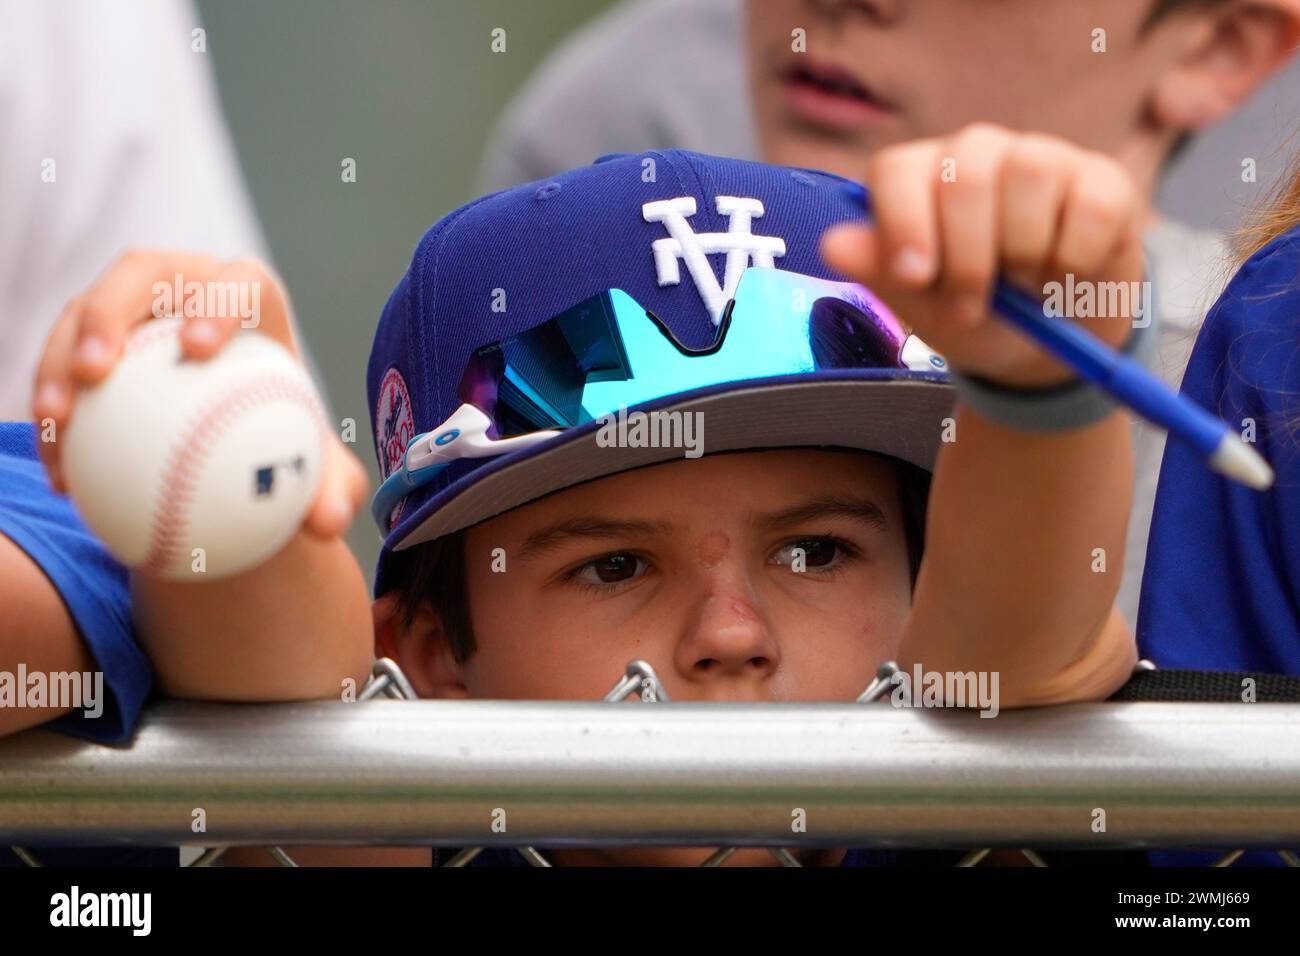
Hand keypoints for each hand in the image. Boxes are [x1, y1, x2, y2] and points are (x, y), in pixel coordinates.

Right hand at [31, 250, 366, 538]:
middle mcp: (186, 285)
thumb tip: (328, 524)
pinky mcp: (89, 337)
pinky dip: (52, 414)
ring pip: (82, 314)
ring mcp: (132, 306)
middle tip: (96, 372)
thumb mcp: (320, 476)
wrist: (238, 450)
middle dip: (110, 310)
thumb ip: (334, 492)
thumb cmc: (286, 449)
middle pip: (141, 273)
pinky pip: (57, 365)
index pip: (238, 282)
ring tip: (56, 422)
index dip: (217, 301)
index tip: (198, 350)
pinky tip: (58, 474)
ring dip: (57, 361)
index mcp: (252, 300)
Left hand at [822, 123, 1144, 386]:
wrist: (1047, 344)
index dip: (904, 222)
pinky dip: (1075, 256)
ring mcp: (1041, 157)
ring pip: (1030, 174)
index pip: (897, 169)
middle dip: (967, 255)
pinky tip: (1065, 275)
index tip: (916, 276)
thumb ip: (880, 272)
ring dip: (1024, 252)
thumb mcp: (921, 305)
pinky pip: (1089, 205)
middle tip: (970, 305)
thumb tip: (832, 245)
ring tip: (1023, 288)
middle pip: (965, 173)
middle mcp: (977, 154)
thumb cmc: (973, 313)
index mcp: (922, 179)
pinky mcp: (1099, 179)